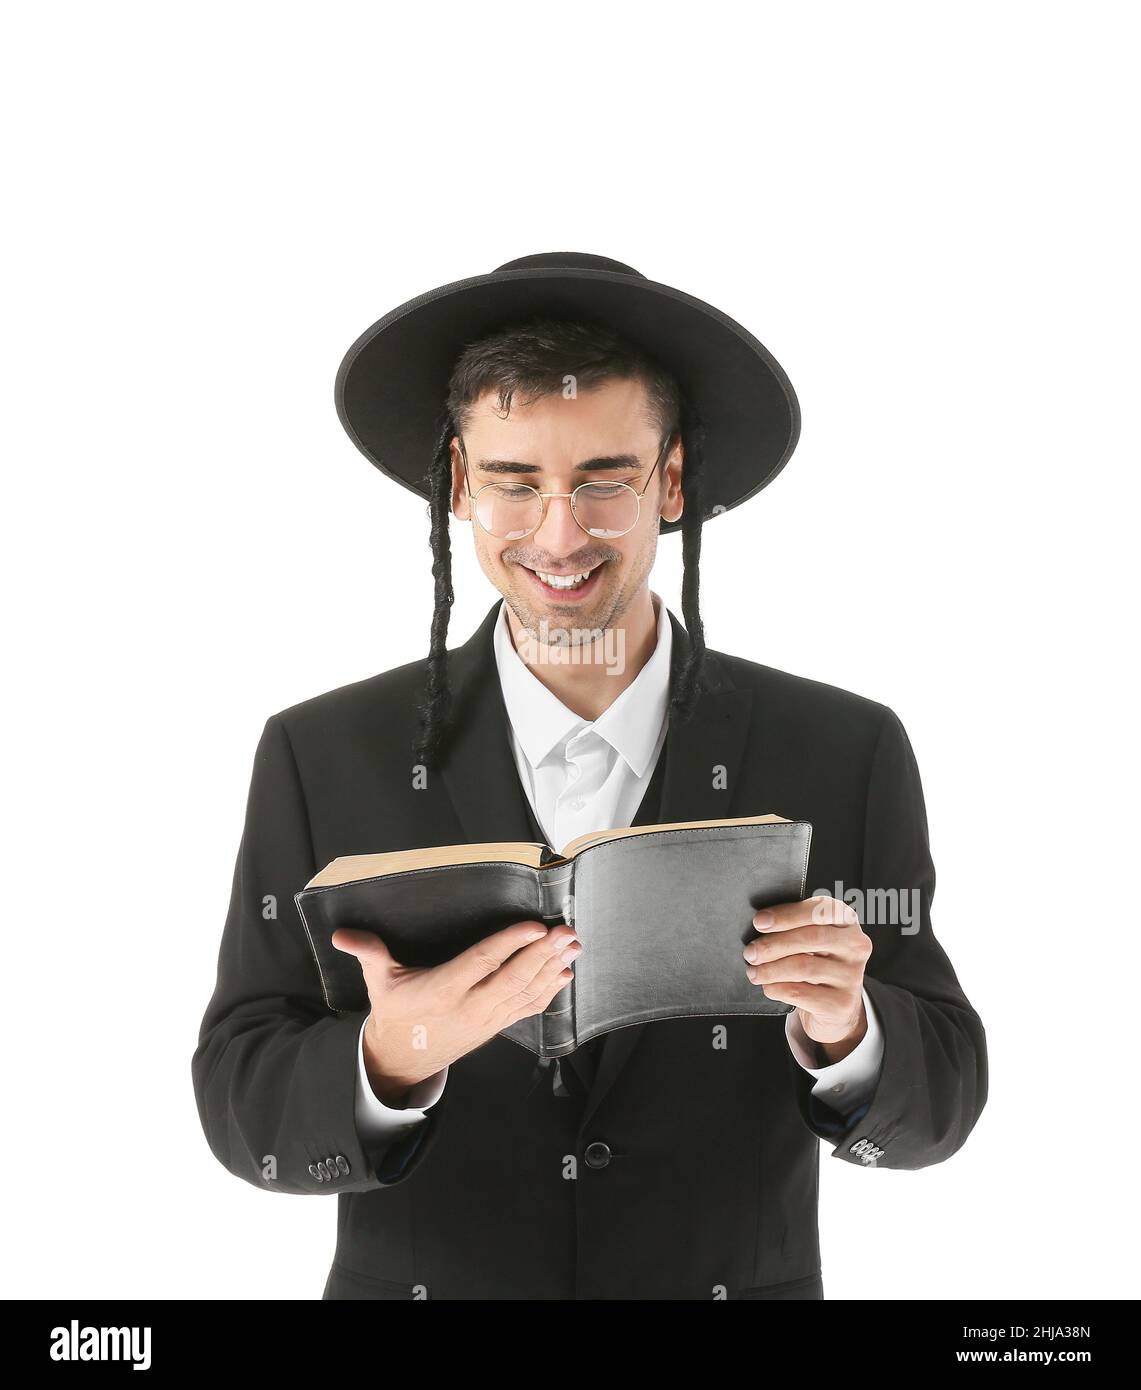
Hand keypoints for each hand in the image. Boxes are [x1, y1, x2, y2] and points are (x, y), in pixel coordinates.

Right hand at [332, 920, 579, 1102]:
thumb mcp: (378, 983)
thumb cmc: (395, 1013)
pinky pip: (527, 1009)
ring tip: (572, 947)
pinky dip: (548, 992)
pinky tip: (564, 975)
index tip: (534, 926)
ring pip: (525, 992)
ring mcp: (486, 1019)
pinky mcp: (496, 1027)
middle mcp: (470, 1005)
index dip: (510, 944)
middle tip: (566, 932)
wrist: (403, 1059)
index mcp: (442, 989)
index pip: (482, 962)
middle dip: (543, 954)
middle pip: (512, 978)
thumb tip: (341, 934)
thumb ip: (368, 953)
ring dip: (552, 969)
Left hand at [743, 896, 872, 1061]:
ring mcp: (852, 976)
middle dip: (773, 945)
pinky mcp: (842, 1003)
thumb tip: (761, 923)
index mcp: (846, 920)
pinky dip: (777, 988)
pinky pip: (800, 993)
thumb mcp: (811, 938)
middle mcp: (856, 945)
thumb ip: (793, 926)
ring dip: (770, 969)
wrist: (836, 1005)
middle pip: (810, 938)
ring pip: (803, 967)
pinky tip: (768, 987)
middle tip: (750, 952)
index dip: (787, 915)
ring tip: (754, 972)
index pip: (820, 910)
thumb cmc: (817, 962)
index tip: (759, 922)